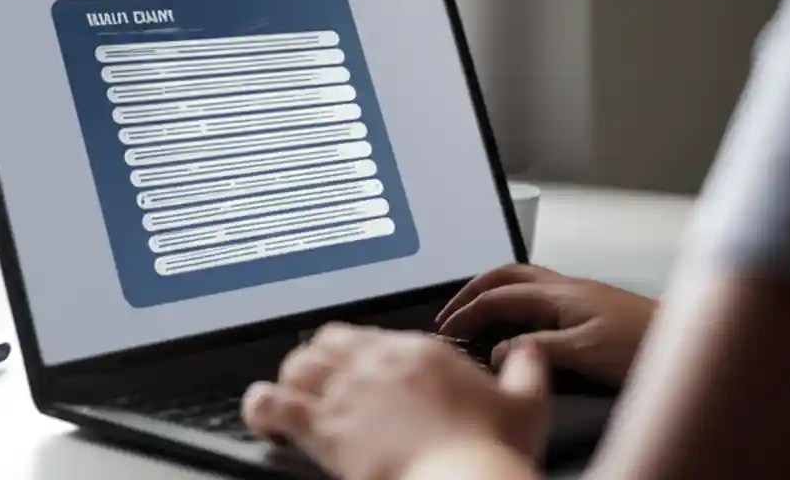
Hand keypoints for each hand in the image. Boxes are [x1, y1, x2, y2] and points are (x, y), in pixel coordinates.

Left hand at [242, 323, 547, 479]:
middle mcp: (375, 365)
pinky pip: (275, 405)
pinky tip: (262, 415)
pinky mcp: (324, 429)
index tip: (361, 370)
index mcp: (419, 354)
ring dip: (291, 378)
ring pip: (298, 366)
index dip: (360, 351)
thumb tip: (528, 352)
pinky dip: (261, 406)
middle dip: (320, 358)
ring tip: (290, 396)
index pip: (372, 336)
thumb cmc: (491, 453)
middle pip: (328, 342)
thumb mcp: (526, 403)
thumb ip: (526, 370)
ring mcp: (346, 394)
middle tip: (320, 381)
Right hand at [436, 264, 656, 386]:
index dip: (468, 313)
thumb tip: (496, 350)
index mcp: (558, 293)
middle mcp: (565, 286)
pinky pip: (539, 292)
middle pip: (506, 274)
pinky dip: (515, 300)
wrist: (687, 341)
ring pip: (523, 280)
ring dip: (494, 291)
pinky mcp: (590, 305)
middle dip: (473, 290)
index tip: (448, 332)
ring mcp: (579, 293)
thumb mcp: (583, 353)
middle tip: (452, 313)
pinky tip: (517, 321)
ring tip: (476, 311)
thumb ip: (537, 349)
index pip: (498, 296)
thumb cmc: (640, 346)